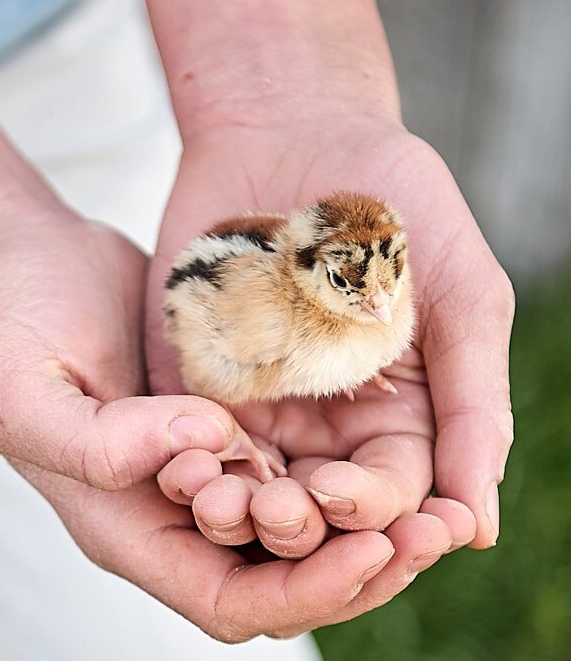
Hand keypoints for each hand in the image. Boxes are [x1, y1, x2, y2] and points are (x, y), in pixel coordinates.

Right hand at [0, 208, 452, 641]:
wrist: (15, 265)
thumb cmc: (6, 328)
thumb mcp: (19, 391)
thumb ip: (95, 441)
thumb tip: (205, 446)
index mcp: (125, 534)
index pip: (232, 604)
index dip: (308, 591)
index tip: (376, 546)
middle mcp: (170, 526)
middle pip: (283, 590)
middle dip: (362, 572)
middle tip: (438, 533)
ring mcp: (200, 485)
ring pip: (303, 545)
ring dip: (369, 535)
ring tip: (440, 507)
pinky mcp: (226, 438)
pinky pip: (302, 482)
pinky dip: (351, 482)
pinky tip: (404, 454)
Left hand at [149, 119, 513, 556]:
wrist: (287, 131)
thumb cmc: (393, 205)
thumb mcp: (459, 293)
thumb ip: (474, 403)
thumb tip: (481, 529)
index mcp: (400, 425)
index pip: (396, 497)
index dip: (387, 516)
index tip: (374, 516)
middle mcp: (327, 438)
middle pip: (316, 516)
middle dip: (304, 523)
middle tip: (288, 511)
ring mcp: (257, 423)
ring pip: (246, 498)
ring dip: (236, 511)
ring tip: (224, 502)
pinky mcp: (192, 399)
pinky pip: (186, 454)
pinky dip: (183, 469)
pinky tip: (180, 468)